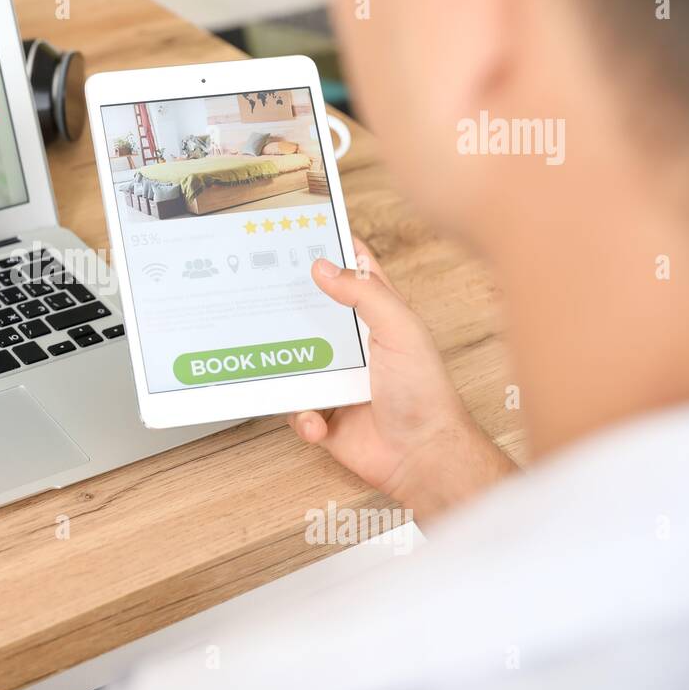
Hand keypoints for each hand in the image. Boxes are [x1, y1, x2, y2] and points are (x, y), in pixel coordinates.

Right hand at [288, 240, 514, 515]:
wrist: (421, 456)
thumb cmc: (424, 392)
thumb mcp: (399, 330)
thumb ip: (364, 295)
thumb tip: (322, 267)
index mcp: (378, 319)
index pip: (355, 275)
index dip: (335, 252)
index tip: (306, 233)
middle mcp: (354, 347)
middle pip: (313, 316)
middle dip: (289, 308)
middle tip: (263, 296)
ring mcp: (336, 381)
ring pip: (294, 363)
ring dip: (288, 370)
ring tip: (287, 372)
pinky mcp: (324, 416)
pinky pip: (296, 410)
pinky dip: (303, 418)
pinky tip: (319, 421)